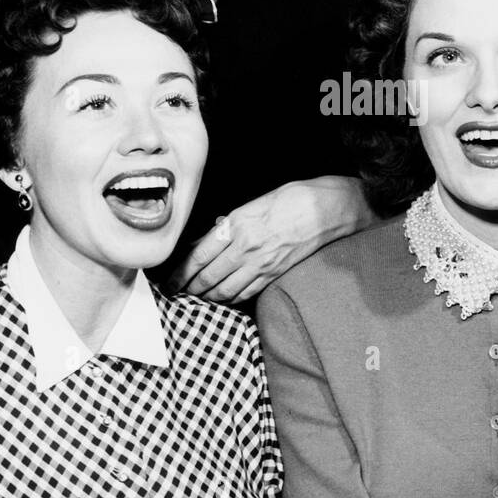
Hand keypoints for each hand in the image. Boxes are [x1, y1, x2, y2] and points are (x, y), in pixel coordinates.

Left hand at [173, 177, 372, 302]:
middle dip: (190, 289)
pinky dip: (231, 299)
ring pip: (225, 290)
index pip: (198, 256)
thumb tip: (206, 241)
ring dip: (208, 297)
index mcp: (236, 225)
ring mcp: (261, 263)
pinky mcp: (275, 273)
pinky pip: (247, 293)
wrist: (326, 209)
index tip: (170, 281)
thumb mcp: (251, 205)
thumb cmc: (290, 199)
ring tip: (198, 297)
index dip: (180, 273)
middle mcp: (246, 247)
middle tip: (178, 293)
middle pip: (208, 278)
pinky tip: (224, 298)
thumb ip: (228, 225)